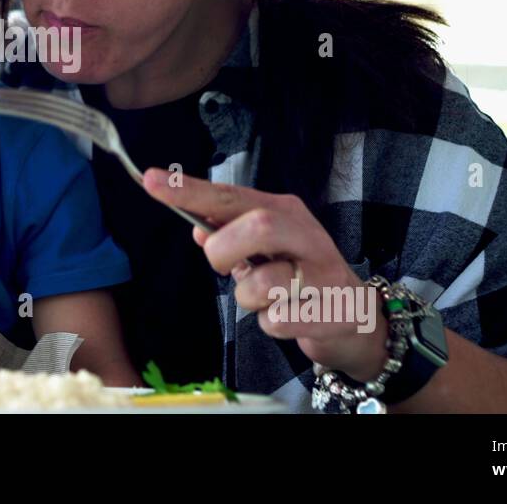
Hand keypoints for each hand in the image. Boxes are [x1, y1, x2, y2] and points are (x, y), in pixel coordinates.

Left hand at [141, 167, 388, 380]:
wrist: (355, 318)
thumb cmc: (298, 276)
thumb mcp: (263, 250)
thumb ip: (230, 235)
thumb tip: (197, 229)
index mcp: (284, 211)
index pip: (230, 196)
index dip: (190, 190)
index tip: (151, 180)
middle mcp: (306, 234)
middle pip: (255, 225)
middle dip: (225, 250)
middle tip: (224, 267)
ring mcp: (322, 272)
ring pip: (262, 283)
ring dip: (249, 298)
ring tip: (266, 299)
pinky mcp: (331, 310)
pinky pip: (277, 321)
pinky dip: (270, 324)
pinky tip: (290, 318)